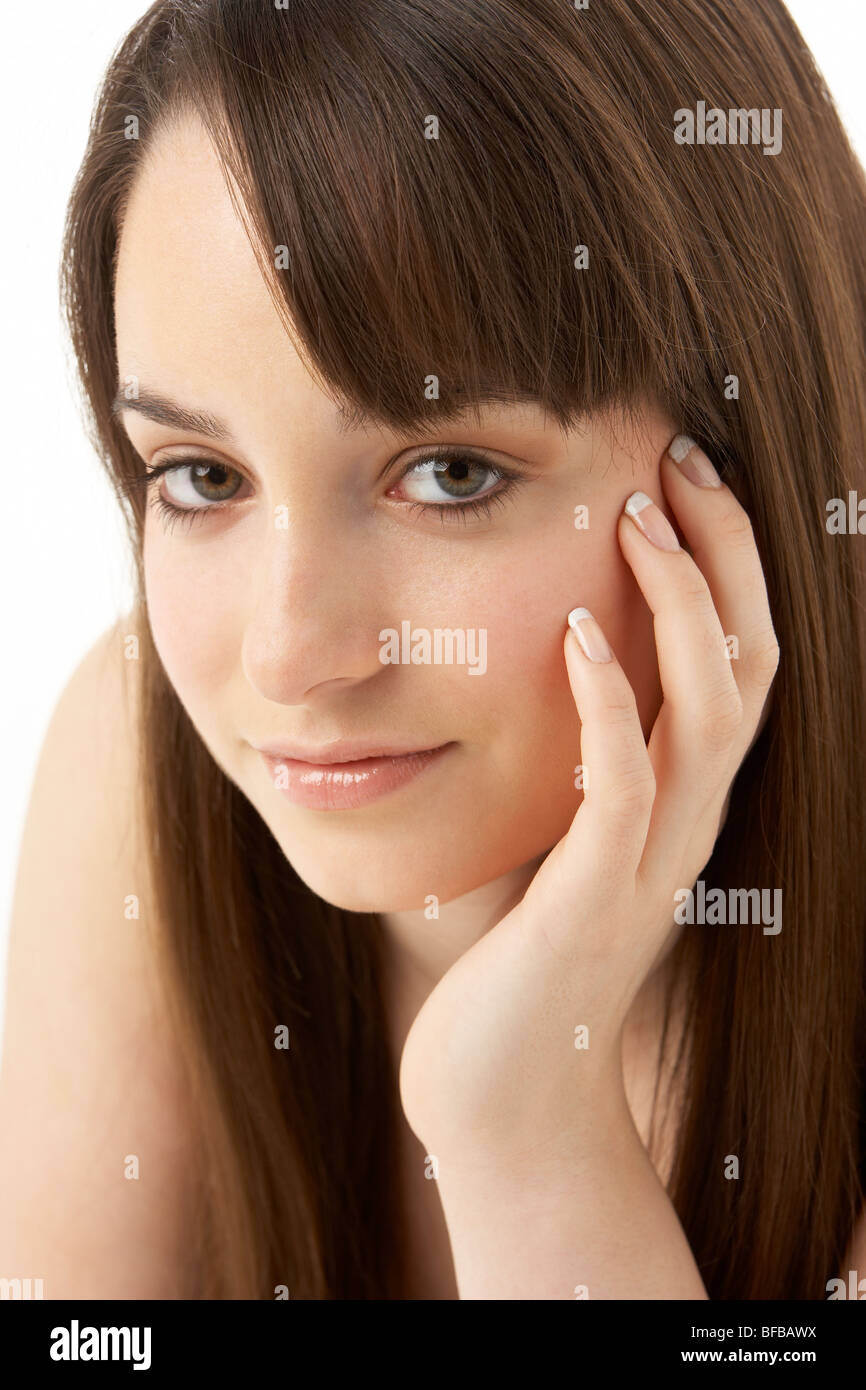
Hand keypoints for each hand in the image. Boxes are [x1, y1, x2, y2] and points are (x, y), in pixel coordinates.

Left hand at [398, 437, 779, 1171]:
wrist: (502, 1100)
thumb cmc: (511, 968)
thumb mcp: (549, 844)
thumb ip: (562, 770)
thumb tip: (518, 683)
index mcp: (680, 803)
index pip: (736, 663)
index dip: (725, 566)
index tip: (678, 479)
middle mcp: (690, 825)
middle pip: (753, 664)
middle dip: (726, 553)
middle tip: (681, 458)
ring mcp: (655, 863)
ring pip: (715, 709)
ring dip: (684, 603)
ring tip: (639, 516)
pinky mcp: (598, 900)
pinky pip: (628, 781)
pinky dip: (613, 698)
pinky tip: (583, 631)